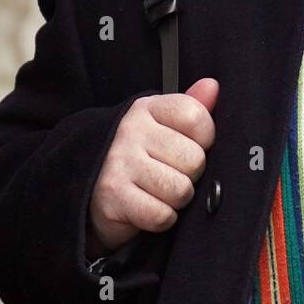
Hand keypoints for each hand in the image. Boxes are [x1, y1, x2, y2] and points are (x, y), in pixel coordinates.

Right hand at [86, 77, 218, 254]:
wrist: (90, 193)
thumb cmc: (138, 159)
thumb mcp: (163, 127)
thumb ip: (191, 106)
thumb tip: (214, 85)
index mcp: (147, 108)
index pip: (196, 117)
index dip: (205, 139)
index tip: (190, 146)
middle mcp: (130, 131)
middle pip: (194, 159)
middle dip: (190, 176)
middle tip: (171, 175)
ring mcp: (118, 162)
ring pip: (180, 189)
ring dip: (176, 199)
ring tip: (159, 192)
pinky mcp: (113, 195)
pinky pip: (161, 214)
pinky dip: (162, 218)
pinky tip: (148, 208)